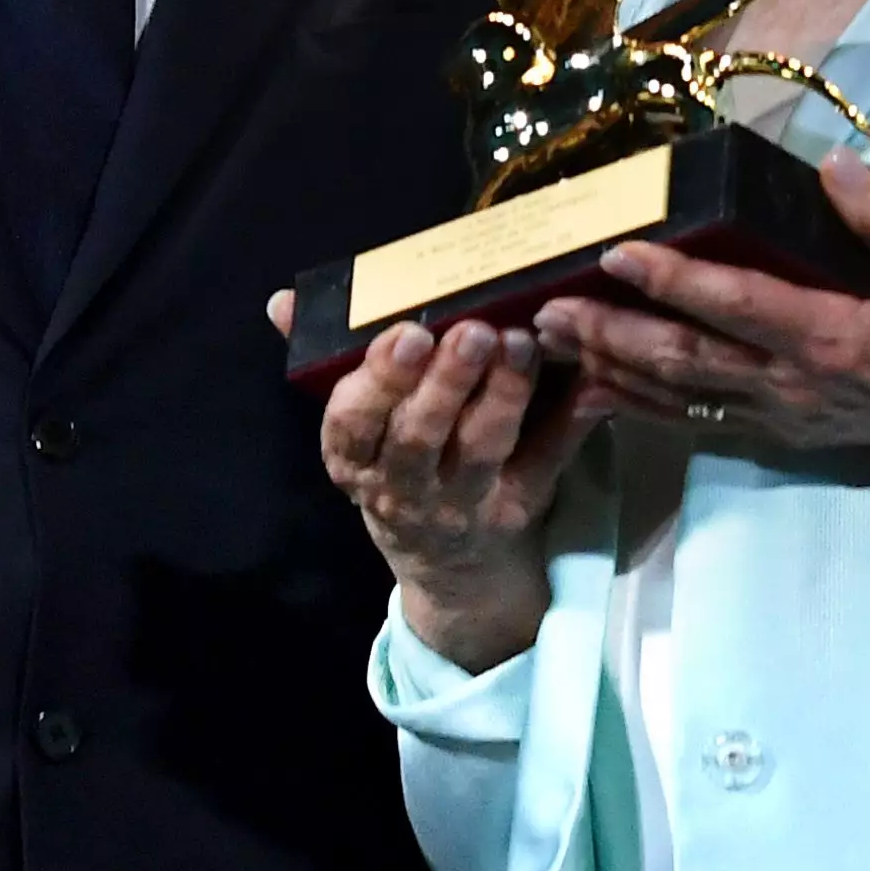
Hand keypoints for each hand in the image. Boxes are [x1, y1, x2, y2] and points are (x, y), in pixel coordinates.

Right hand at [301, 301, 598, 675]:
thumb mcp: (358, 429)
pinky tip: (589, 381)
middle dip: (443, 383)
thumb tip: (281, 301)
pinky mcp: (517, 507)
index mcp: (355, 461)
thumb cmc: (402, 471)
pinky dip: (569, 421)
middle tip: (472, 330)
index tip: (406, 334)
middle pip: (417, 439)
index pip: (352, 425)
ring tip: (521, 342)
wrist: (453, 569)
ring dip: (502, 393)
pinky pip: (544, 463)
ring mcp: (464, 503)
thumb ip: (329, 361)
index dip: (376, 382)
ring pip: (479, 450)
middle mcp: (405, 489)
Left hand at [542, 157, 869, 560]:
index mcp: (831, 339)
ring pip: (683, 396)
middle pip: (684, 360)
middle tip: (545, 314)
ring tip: (557, 347)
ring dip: (615, 371)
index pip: (733, 304)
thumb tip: (832, 164)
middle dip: (610, 334)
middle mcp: (796, 386)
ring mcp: (788, 416)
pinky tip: (611, 391)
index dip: (670, 279)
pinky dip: (650, 405)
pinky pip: (705, 419)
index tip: (616, 253)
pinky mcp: (791, 433)